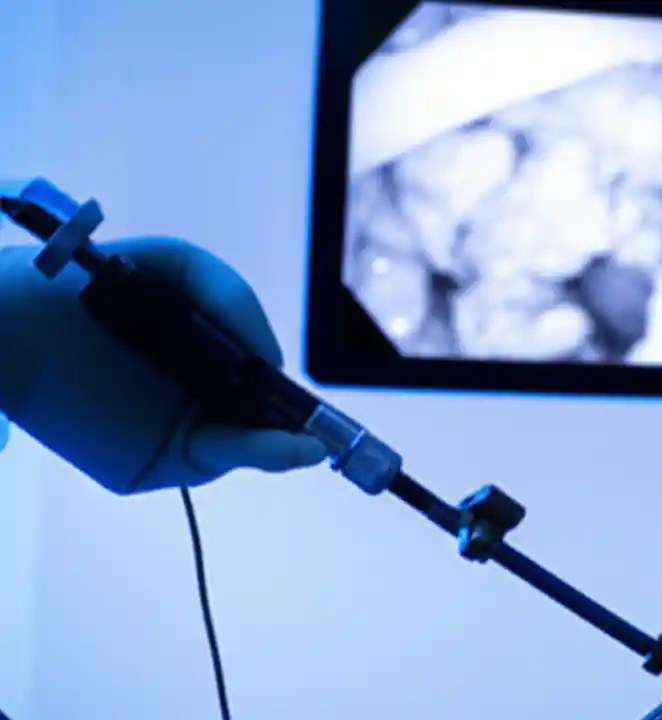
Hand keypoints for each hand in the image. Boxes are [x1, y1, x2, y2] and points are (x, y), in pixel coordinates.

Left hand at [0, 237, 326, 494]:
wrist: (11, 320)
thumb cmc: (88, 281)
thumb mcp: (179, 264)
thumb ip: (237, 297)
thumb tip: (272, 362)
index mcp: (202, 361)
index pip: (260, 384)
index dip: (293, 390)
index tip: (321, 396)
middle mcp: (191, 403)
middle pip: (263, 421)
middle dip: (300, 424)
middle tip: (327, 426)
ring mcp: (172, 436)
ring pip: (248, 447)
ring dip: (285, 444)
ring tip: (312, 439)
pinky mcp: (148, 465)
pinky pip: (217, 459)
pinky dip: (260, 453)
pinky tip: (290, 445)